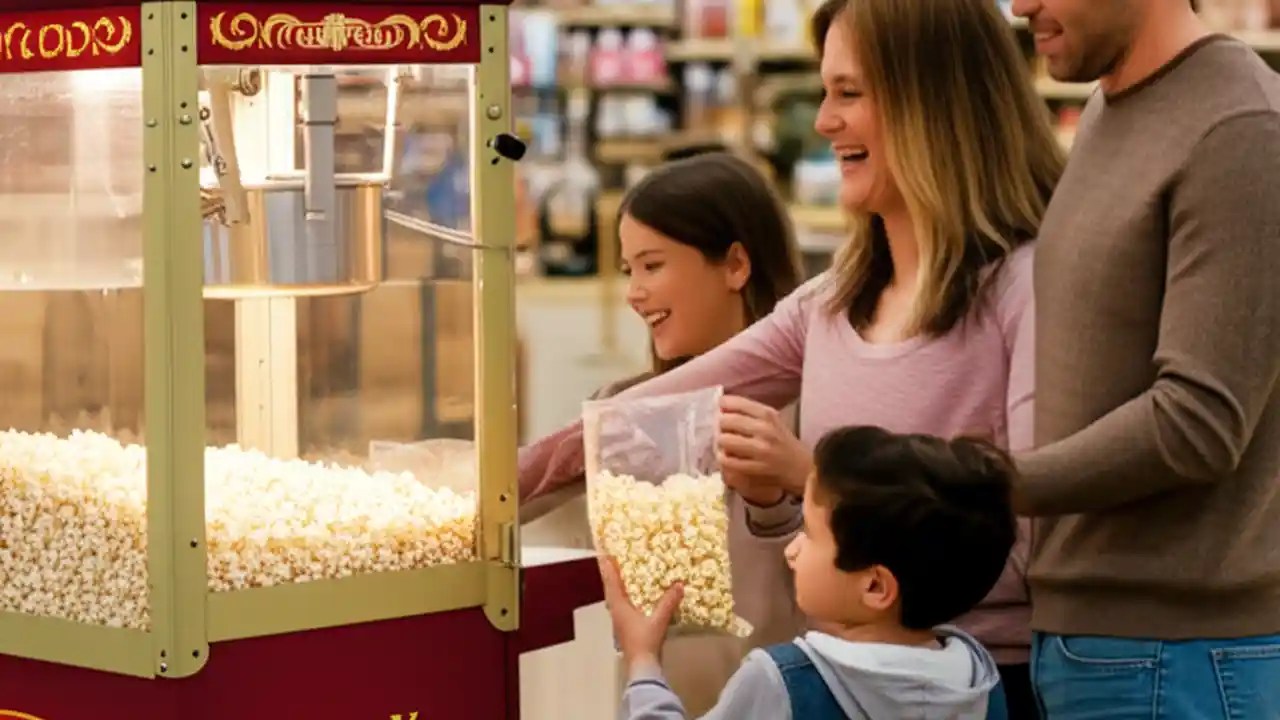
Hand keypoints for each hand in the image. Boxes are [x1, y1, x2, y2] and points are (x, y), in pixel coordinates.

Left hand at [599, 555, 682, 673]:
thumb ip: (668, 602)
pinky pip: (622, 609)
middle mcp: (616, 614)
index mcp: (620, 608)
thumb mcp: (659, 620)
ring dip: (616, 589)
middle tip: (610, 564)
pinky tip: (632, 601)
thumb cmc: (645, 641)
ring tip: (620, 579)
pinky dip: (624, 600)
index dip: (608, 570)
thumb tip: (679, 585)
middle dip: (610, 578)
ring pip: (615, 601)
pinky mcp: (626, 630)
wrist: (642, 666)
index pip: (612, 584)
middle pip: (610, 591)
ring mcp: (620, 623)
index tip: (604, 556)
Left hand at [717, 395, 811, 498]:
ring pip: (724, 440)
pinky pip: (728, 462)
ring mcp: (761, 450)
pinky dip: (724, 460)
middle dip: (719, 426)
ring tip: (724, 446)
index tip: (720, 410)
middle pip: (726, 421)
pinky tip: (727, 459)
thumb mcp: (772, 421)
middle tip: (721, 431)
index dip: (723, 405)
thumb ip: (750, 413)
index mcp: (768, 414)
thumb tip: (721, 408)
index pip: (736, 402)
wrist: (804, 468)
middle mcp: (764, 429)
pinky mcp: (757, 468)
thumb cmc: (784, 443)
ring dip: (720, 444)